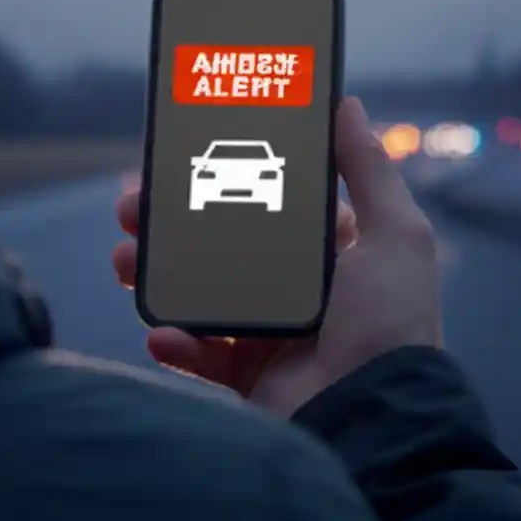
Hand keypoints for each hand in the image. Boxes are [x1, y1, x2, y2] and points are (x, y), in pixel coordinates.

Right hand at [111, 96, 442, 416]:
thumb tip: (349, 105)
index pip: (266, 205)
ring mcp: (268, 333)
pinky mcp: (247, 375)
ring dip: (157, 275)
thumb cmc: (391, 322)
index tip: (182, 161)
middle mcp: (296, 290)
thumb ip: (368, 170)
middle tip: (132, 208)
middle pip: (219, 247)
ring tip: (125, 261)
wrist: (374, 416)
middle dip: (171, 227)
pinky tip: (161, 332)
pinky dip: (175, 341)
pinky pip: (198, 353)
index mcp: (328, 253)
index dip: (223, 181)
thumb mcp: (394, 234)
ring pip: (198, 294)